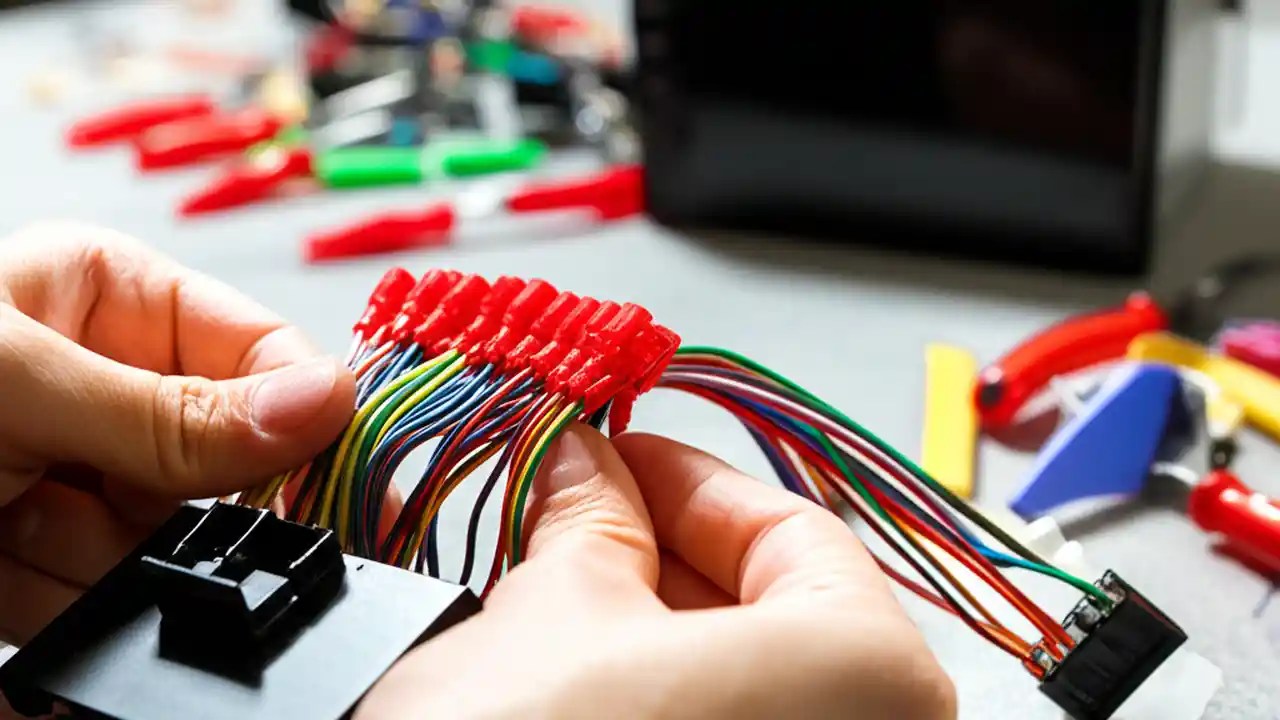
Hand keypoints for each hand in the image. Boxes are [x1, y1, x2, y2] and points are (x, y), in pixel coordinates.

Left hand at [0, 223, 356, 647]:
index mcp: (109, 299)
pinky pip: (106, 599)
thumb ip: (171, 412)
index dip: (298, 411)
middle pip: (221, 464)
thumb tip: (323, 404)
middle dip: (172, 505)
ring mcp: (75, 477)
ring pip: (167, 545)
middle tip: (95, 498)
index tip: (317, 465)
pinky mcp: (42, 559)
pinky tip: (1, 574)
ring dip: (102, 562)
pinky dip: (66, 613)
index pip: (260, 352)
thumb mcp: (12, 385)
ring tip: (11, 530)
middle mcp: (105, 387)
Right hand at [359, 427, 955, 719]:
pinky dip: (661, 707)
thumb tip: (585, 468)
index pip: (788, 530)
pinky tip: (580, 686)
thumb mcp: (553, 613)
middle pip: (771, 613)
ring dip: (649, 633)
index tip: (616, 456)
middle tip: (571, 515)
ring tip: (555, 594)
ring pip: (744, 688)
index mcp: (872, 676)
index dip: (684, 479)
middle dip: (657, 555)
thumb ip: (590, 518)